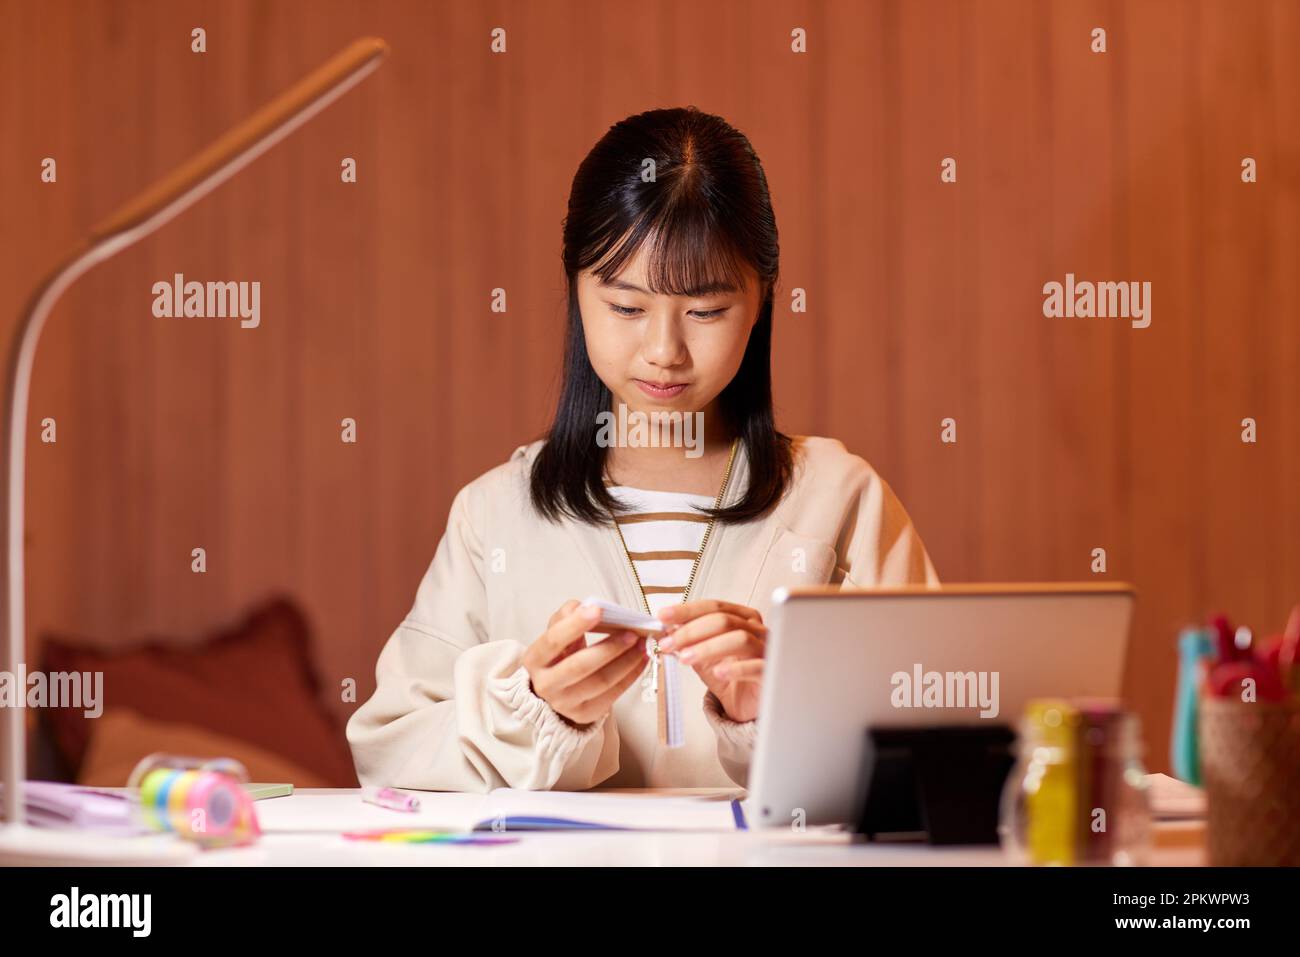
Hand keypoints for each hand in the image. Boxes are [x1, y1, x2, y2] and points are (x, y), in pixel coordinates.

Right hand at [522, 600, 647, 728]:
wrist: (556, 690)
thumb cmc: (559, 655)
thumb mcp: (556, 634)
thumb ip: (567, 617)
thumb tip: (585, 606)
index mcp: (534, 659)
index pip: (553, 641)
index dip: (575, 625)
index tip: (598, 610)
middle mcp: (545, 684)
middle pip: (579, 666)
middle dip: (609, 647)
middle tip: (632, 632)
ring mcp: (564, 703)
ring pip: (600, 681)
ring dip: (626, 661)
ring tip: (642, 644)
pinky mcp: (584, 714)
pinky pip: (613, 694)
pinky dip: (631, 675)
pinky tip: (641, 660)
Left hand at [655, 599, 765, 722]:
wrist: (749, 708)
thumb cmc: (731, 679)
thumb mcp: (704, 658)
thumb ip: (689, 644)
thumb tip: (667, 631)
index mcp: (742, 618)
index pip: (714, 607)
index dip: (687, 610)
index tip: (663, 616)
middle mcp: (757, 630)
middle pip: (724, 620)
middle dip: (691, 631)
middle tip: (668, 643)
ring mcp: (767, 650)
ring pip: (740, 639)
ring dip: (707, 647)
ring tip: (685, 658)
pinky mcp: (772, 673)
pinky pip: (756, 667)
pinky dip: (735, 668)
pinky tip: (719, 672)